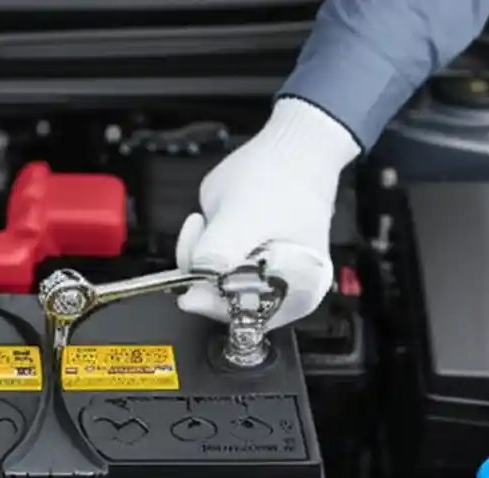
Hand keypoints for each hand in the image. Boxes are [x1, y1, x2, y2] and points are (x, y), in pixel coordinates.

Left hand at [176, 97, 359, 329]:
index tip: (191, 279)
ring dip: (200, 253)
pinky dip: (203, 244)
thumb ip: (219, 255)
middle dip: (205, 270)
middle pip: (225, 303)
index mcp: (297, 295)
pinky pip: (210, 265)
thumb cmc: (280, 179)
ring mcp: (260, 275)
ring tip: (211, 220)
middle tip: (204, 230)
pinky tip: (212, 221)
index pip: (244, 319)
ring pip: (211, 284)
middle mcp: (281, 293)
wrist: (291, 146)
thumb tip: (192, 294)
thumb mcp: (245, 216)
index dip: (211, 302)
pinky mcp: (241, 259)